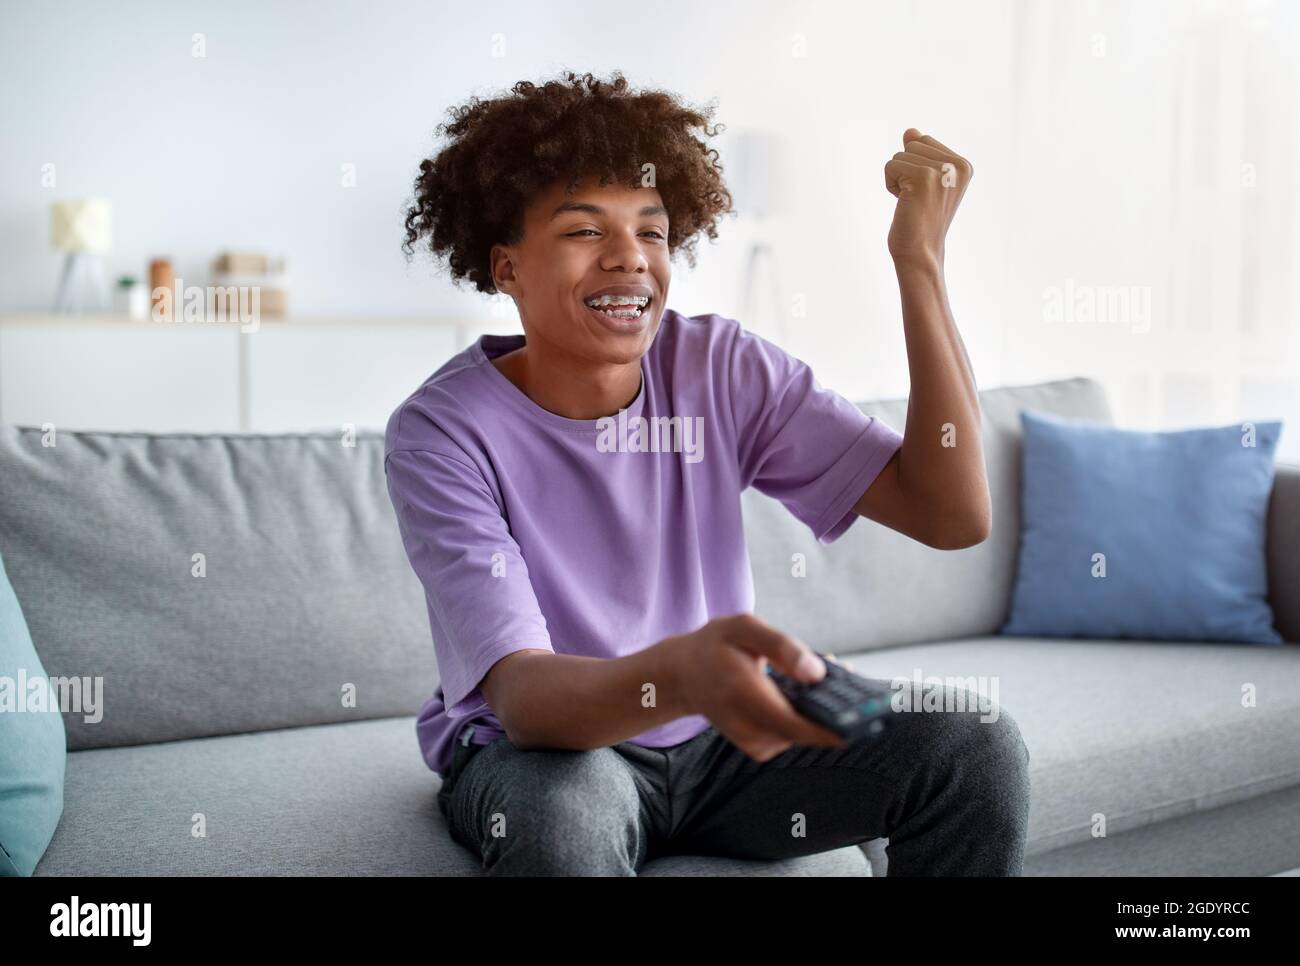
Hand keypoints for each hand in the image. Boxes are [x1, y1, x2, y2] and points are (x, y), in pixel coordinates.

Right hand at [669, 613, 846, 761]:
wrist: (683, 675)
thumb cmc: (716, 645)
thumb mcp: (744, 627)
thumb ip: (782, 647)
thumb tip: (818, 673)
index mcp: (744, 694)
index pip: (797, 724)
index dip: (835, 726)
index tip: (866, 715)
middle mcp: (748, 726)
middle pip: (807, 731)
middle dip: (834, 710)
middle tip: (851, 683)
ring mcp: (754, 742)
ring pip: (804, 734)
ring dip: (819, 710)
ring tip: (822, 681)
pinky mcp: (760, 748)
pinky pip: (794, 735)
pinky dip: (804, 716)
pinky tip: (801, 693)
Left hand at [884, 127, 972, 265]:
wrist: (920, 252)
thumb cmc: (920, 220)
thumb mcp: (925, 183)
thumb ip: (921, 154)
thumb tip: (910, 131)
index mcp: (964, 165)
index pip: (925, 141)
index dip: (916, 166)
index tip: (926, 192)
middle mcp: (957, 165)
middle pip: (913, 144)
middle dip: (906, 170)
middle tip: (917, 198)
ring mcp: (942, 170)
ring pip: (900, 155)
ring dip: (898, 179)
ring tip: (912, 202)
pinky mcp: (923, 177)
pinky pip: (891, 165)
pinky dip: (890, 184)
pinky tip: (904, 203)